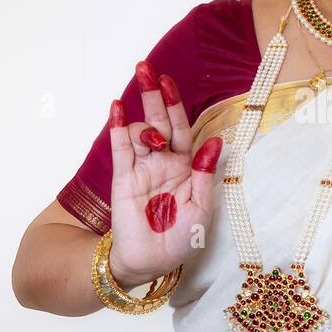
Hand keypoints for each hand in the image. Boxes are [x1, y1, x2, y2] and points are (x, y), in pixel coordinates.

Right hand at [107, 57, 222, 286]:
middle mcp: (163, 163)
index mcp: (186, 168)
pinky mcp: (124, 178)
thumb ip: (205, 175)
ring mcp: (142, 169)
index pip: (182, 130)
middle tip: (147, 68)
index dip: (176, 106)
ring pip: (141, 133)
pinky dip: (118, 127)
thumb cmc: (181, 240)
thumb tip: (214, 142)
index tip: (170, 81)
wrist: (151, 262)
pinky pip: (120, 148)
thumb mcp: (202, 208)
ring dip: (145, 124)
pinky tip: (117, 108)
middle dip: (154, 94)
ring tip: (150, 138)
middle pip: (159, 121)